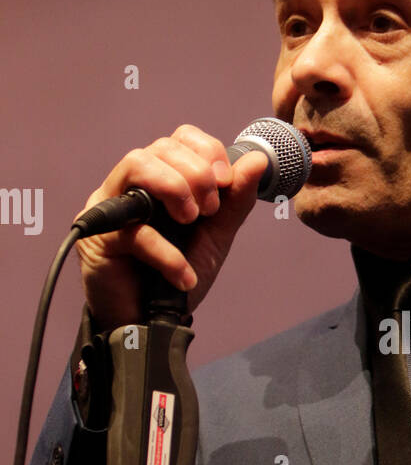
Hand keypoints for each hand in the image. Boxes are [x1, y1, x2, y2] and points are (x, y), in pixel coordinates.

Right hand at [73, 124, 269, 332]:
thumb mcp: (216, 236)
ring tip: (191, 221)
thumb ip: (236, 200)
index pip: (180, 138)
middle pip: (160, 147)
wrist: (153, 326)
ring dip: (174, 187)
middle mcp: (130, 186)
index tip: (225, 183)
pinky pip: (134, 230)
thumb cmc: (178, 278)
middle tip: (209, 211)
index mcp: (161, 179)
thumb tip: (258, 160)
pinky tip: (182, 276)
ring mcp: (109, 208)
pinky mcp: (98, 238)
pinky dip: (167, 254)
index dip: (208, 152)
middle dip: (195, 173)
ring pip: (137, 164)